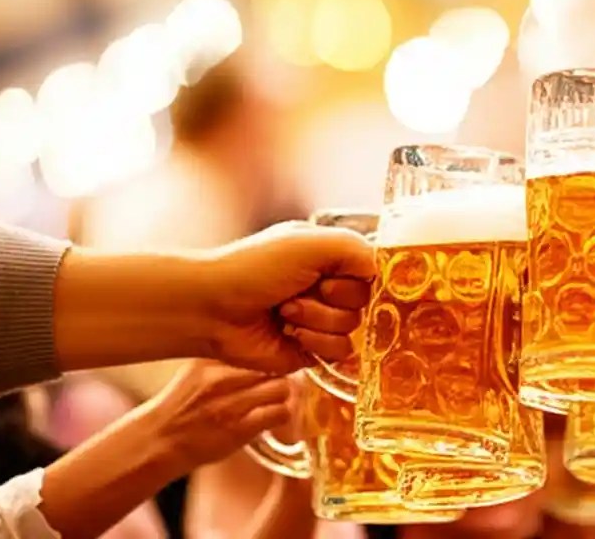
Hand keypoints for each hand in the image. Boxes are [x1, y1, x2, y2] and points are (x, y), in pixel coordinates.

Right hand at [141, 360, 292, 470]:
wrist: (157, 443)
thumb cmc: (179, 408)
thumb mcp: (195, 373)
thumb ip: (224, 362)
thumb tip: (259, 352)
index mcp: (209, 362)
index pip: (256, 348)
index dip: (270, 356)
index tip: (272, 365)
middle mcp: (219, 379)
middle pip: (273, 365)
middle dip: (280, 374)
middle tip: (277, 383)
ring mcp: (229, 405)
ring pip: (281, 388)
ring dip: (282, 395)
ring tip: (274, 400)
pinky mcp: (239, 429)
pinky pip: (279, 413)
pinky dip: (282, 414)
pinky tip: (273, 417)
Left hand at [201, 223, 375, 373]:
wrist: (211, 308)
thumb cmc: (254, 267)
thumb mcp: (310, 242)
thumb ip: (357, 248)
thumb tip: (383, 269)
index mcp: (330, 257)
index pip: (374, 269)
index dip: (362, 276)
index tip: (335, 275)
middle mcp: (329, 287)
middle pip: (366, 301)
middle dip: (333, 298)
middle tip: (300, 291)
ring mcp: (321, 320)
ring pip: (353, 327)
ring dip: (318, 320)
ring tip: (286, 312)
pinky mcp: (312, 350)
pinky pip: (340, 352)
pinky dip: (317, 343)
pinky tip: (289, 334)